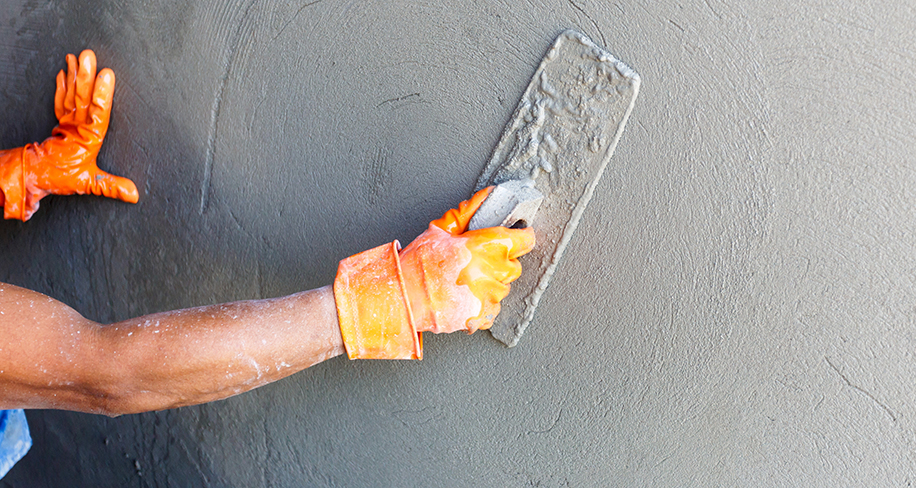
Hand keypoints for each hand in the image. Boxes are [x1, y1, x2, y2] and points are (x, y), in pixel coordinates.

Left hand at [0, 49, 137, 220]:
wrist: (32, 175)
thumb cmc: (60, 178)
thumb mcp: (88, 184)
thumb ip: (111, 187)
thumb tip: (134, 194)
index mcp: (88, 139)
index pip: (98, 113)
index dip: (102, 94)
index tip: (107, 75)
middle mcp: (77, 126)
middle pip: (82, 98)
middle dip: (86, 76)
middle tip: (89, 56)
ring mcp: (67, 122)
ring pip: (71, 95)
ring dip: (75, 75)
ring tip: (77, 56)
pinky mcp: (60, 122)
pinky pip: (61, 100)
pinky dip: (62, 85)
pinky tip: (64, 71)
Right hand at [333, 187, 534, 359]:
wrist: (402, 298)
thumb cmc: (418, 264)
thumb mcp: (441, 230)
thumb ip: (468, 212)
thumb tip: (488, 196)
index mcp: (487, 246)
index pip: (525, 239)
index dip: (520, 236)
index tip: (515, 236)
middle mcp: (493, 272)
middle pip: (514, 265)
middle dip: (499, 262)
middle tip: (475, 262)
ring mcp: (490, 296)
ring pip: (503, 287)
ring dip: (489, 283)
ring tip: (463, 281)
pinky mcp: (484, 316)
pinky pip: (492, 307)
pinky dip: (481, 303)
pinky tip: (462, 296)